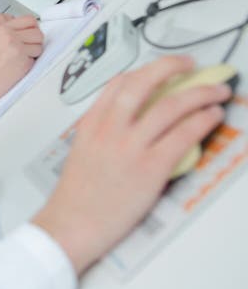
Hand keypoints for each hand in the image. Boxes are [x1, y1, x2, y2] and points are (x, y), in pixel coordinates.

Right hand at [0, 16, 43, 141]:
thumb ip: (10, 32)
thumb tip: (29, 29)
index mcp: (3, 30)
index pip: (29, 20)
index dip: (33, 27)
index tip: (32, 31)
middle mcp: (12, 38)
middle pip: (38, 33)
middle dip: (35, 40)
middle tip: (29, 46)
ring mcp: (19, 50)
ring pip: (39, 47)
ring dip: (33, 52)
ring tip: (20, 57)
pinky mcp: (24, 63)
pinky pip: (35, 60)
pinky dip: (29, 63)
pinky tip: (18, 66)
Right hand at [32, 56, 229, 274]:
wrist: (73, 224)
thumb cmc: (77, 195)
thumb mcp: (82, 152)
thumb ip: (104, 132)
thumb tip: (134, 122)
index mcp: (92, 123)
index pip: (118, 83)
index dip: (144, 71)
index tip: (160, 70)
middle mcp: (110, 128)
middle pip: (144, 83)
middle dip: (171, 66)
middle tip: (190, 64)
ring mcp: (131, 146)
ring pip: (171, 106)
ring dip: (199, 93)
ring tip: (215, 91)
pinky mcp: (151, 167)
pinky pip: (183, 135)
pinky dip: (202, 120)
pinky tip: (211, 116)